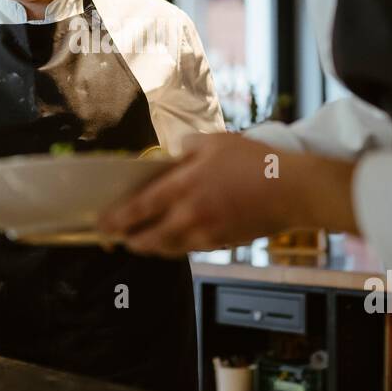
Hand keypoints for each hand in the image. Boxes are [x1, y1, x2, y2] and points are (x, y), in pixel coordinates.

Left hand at [97, 133, 358, 256]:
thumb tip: (173, 157)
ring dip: (153, 246)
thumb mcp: (215, 142)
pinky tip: (179, 236)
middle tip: (119, 237)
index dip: (114, 220)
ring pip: (168, 249)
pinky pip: (191, 248)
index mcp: (183, 187)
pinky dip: (179, 245)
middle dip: (130, 240)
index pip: (137, 210)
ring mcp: (206, 234)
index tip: (100, 224)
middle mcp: (189, 216)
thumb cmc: (255, 162)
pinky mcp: (222, 244)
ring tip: (144, 239)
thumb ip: (187, 149)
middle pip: (148, 239)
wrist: (292, 190)